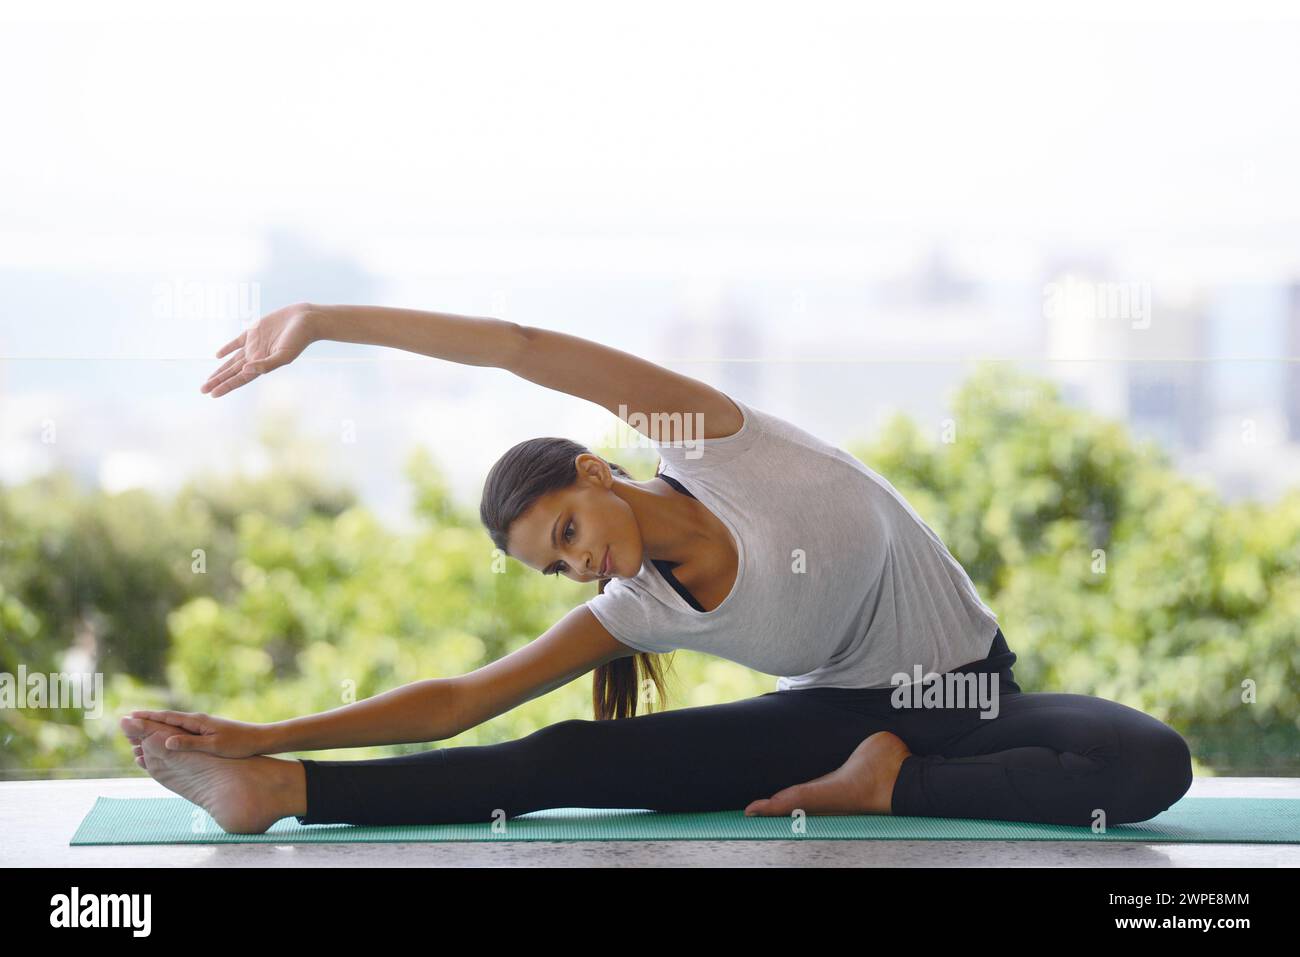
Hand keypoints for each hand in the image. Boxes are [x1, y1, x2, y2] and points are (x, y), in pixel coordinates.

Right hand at [120, 710, 271, 758]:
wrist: (259, 740)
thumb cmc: (239, 744)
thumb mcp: (214, 746)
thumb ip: (190, 744)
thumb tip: (166, 741)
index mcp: (197, 722)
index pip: (166, 718)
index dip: (146, 718)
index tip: (129, 717)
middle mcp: (197, 721)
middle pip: (165, 720)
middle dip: (146, 721)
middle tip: (125, 723)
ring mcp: (201, 726)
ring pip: (172, 726)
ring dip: (154, 728)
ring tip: (137, 731)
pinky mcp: (205, 733)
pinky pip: (180, 732)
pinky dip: (167, 734)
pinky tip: (163, 738)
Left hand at [201, 302, 317, 397]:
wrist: (306, 320)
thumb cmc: (299, 339)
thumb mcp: (284, 354)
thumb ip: (266, 364)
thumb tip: (244, 371)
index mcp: (262, 364)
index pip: (239, 379)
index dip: (225, 386)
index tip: (211, 394)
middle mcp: (256, 357)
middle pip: (232, 372)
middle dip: (218, 381)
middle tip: (202, 389)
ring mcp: (253, 344)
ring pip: (232, 361)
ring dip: (220, 370)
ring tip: (209, 380)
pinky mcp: (254, 331)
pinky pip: (236, 342)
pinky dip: (227, 349)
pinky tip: (217, 355)